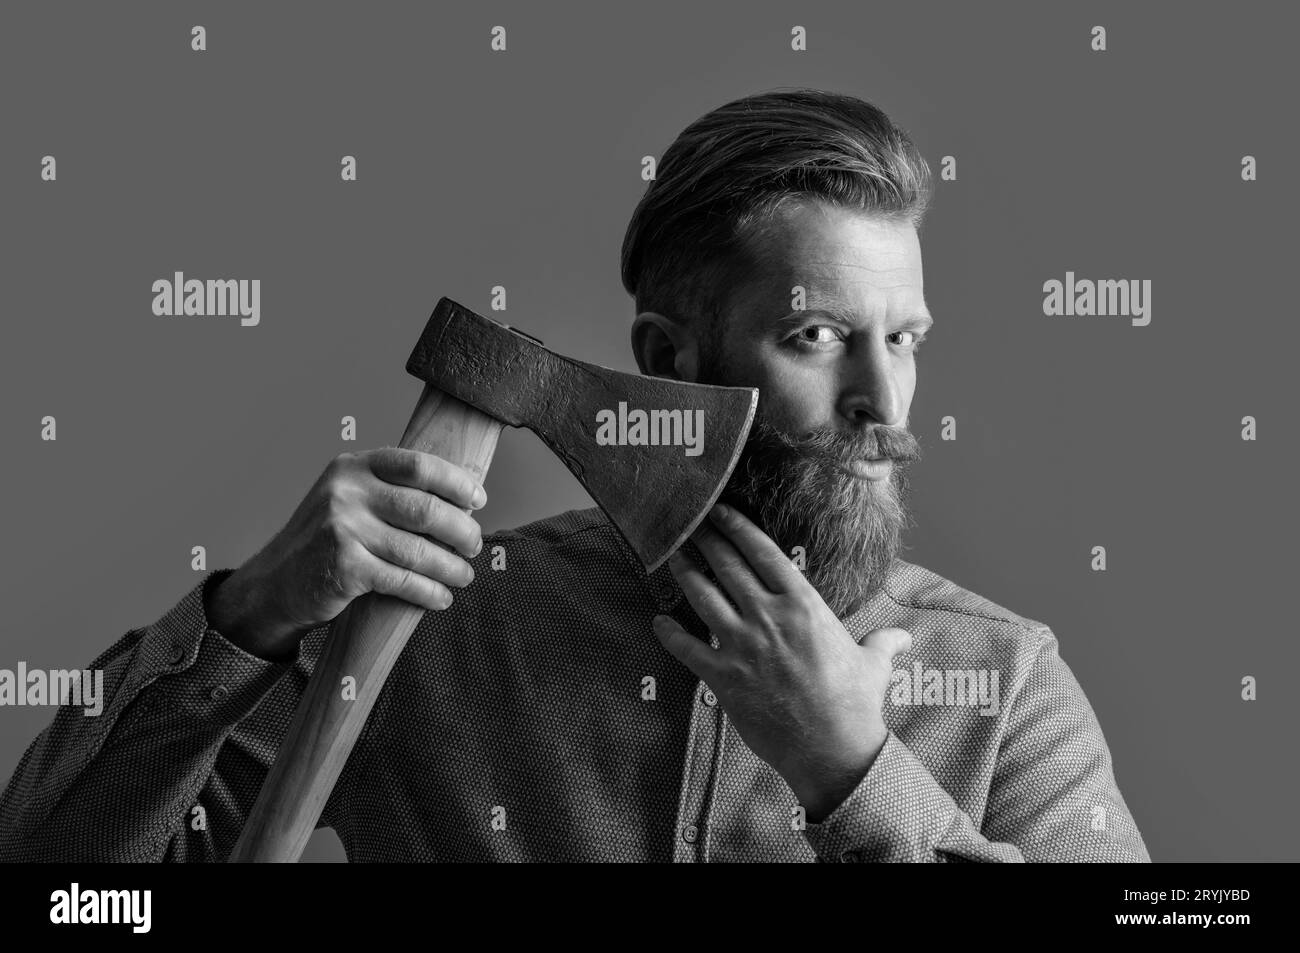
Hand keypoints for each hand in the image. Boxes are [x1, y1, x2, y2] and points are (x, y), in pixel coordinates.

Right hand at [207, 448, 485, 660]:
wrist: (274, 584)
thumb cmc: (326, 541)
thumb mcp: (349, 499)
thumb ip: (391, 491)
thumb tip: (462, 501)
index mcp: (353, 466)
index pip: (418, 465)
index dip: (456, 482)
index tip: (478, 500)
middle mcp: (346, 492)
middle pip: (425, 509)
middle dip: (461, 530)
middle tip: (475, 545)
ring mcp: (342, 529)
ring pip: (418, 550)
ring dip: (451, 567)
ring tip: (465, 576)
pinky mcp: (344, 567)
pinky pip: (403, 581)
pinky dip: (430, 592)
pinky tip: (442, 597)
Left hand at [653, 503, 910, 821]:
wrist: (834, 749)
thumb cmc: (856, 704)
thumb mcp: (874, 664)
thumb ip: (884, 642)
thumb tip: (905, 637)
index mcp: (803, 604)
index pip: (762, 552)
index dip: (736, 526)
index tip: (719, 512)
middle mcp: (768, 616)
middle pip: (726, 565)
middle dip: (704, 541)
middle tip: (686, 526)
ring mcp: (742, 645)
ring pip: (701, 596)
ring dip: (684, 574)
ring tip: (671, 558)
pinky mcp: (723, 676)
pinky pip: (686, 647)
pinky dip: (668, 633)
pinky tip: (658, 622)